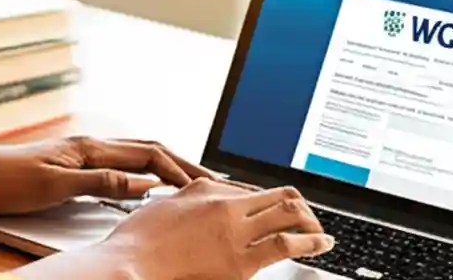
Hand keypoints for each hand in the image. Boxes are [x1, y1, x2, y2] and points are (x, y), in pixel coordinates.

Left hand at [0, 136, 216, 215]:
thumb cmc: (4, 182)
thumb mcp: (55, 185)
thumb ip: (102, 182)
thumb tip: (146, 182)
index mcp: (89, 147)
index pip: (148, 153)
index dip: (179, 169)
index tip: (204, 186)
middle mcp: (88, 145)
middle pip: (148, 149)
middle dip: (182, 163)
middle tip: (212, 180)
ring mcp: (79, 154)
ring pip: (134, 156)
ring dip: (164, 166)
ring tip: (189, 181)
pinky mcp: (69, 166)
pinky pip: (118, 166)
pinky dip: (142, 172)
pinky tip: (146, 186)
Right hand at [101, 179, 335, 278]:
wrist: (130, 262)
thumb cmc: (139, 240)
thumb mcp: (167, 203)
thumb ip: (193, 197)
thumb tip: (208, 191)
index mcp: (207, 190)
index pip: (256, 190)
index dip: (278, 199)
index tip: (287, 208)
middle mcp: (227, 207)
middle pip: (280, 198)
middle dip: (302, 210)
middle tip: (312, 222)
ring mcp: (235, 233)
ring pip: (289, 217)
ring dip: (311, 225)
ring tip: (321, 235)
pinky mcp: (240, 261)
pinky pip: (284, 245)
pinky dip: (309, 243)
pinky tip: (318, 246)